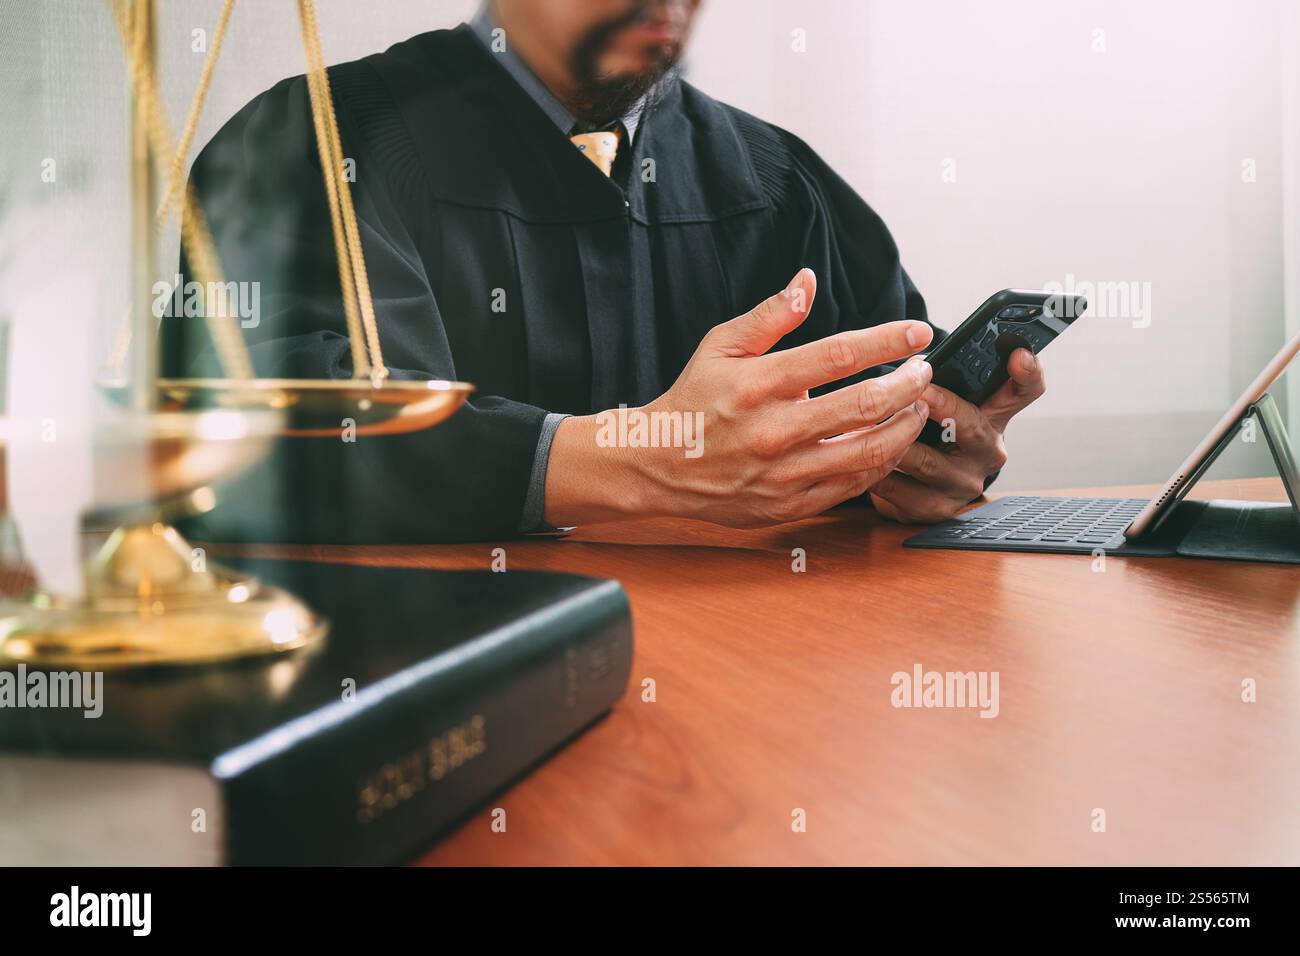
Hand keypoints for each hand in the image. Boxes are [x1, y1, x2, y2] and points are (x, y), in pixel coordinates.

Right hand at [544, 268, 934, 527]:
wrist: (656, 466)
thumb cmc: (691, 402)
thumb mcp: (720, 346)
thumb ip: (770, 316)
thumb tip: (807, 281)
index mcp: (760, 384)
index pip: (840, 354)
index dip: (888, 340)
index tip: (918, 333)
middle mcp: (775, 430)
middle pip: (865, 405)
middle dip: (909, 385)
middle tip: (924, 372)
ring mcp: (784, 472)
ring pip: (868, 451)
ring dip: (904, 427)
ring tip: (915, 408)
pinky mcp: (788, 503)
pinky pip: (851, 486)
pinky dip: (879, 463)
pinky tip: (887, 444)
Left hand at [870, 348, 1045, 523]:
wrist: (918, 483)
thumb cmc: (930, 430)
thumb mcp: (944, 402)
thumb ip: (943, 379)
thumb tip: (918, 363)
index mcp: (995, 416)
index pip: (1025, 391)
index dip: (1027, 372)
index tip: (1018, 353)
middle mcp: (988, 454)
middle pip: (973, 428)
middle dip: (942, 407)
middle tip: (917, 392)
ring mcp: (963, 485)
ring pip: (927, 462)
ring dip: (892, 441)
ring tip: (864, 424)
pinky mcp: (934, 510)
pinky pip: (898, 491)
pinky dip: (872, 473)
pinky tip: (854, 458)